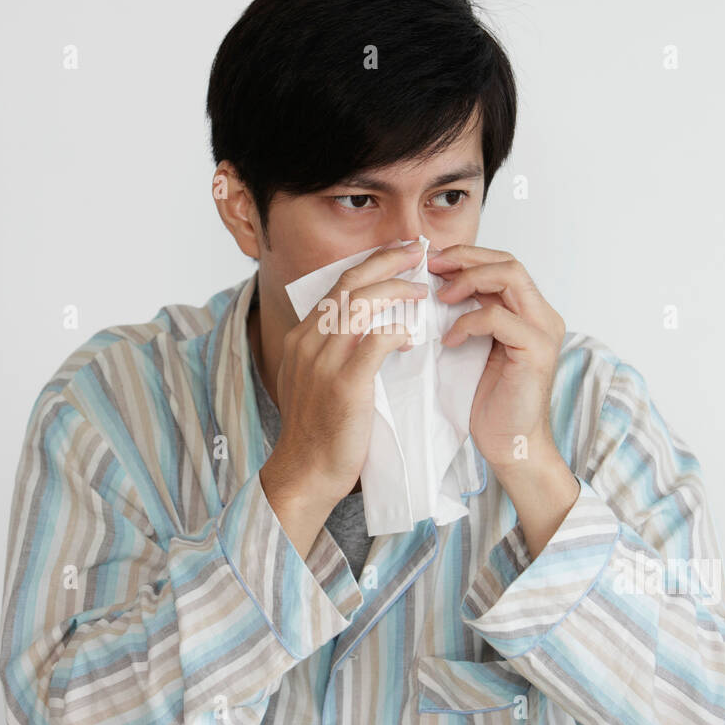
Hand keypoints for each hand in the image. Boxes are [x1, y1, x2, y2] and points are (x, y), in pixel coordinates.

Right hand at [260, 241, 427, 550]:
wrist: (305, 473)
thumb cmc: (318, 431)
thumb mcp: (315, 380)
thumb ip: (334, 351)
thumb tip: (367, 329)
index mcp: (301, 338)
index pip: (338, 285)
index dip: (371, 265)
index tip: (398, 255)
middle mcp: (308, 342)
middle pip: (350, 283)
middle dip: (387, 262)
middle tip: (418, 252)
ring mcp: (323, 362)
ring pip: (362, 304)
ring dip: (397, 292)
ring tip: (423, 292)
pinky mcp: (344, 384)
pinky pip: (375, 342)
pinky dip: (397, 332)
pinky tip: (413, 338)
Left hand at [427, 243, 567, 480]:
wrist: (509, 443)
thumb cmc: (489, 401)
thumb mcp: (474, 347)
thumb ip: (469, 314)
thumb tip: (438, 283)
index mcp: (530, 312)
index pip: (503, 264)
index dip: (468, 255)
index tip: (432, 261)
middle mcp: (543, 315)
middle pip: (508, 262)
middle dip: (466, 258)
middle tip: (432, 266)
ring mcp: (543, 331)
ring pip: (509, 277)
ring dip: (469, 280)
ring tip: (441, 297)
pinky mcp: (536, 350)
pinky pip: (498, 317)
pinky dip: (468, 322)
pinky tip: (449, 340)